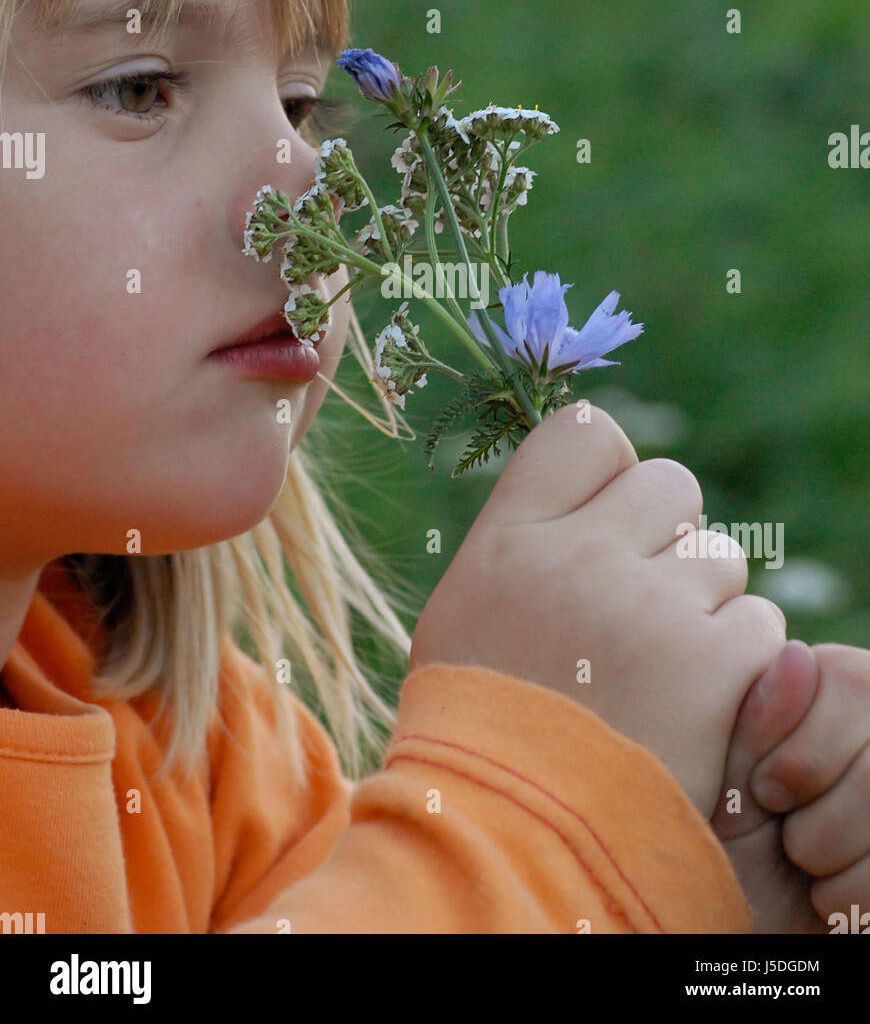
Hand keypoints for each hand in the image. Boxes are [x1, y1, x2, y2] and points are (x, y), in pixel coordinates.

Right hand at [410, 404, 786, 818]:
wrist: (518, 844)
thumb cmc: (487, 728)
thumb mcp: (469, 611)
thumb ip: (527, 539)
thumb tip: (598, 489)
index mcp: (510, 539)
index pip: (587, 432)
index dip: (610, 471)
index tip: (609, 520)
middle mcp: (579, 556)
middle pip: (672, 485)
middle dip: (669, 538)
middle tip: (643, 606)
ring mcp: (649, 607)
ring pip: (723, 559)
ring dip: (705, 607)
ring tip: (660, 672)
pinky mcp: (714, 665)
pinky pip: (760, 626)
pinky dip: (739, 665)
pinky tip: (694, 706)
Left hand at [714, 640, 869, 932]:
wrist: (740, 910)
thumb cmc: (728, 824)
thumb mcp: (726, 767)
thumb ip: (758, 716)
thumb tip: (796, 654)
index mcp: (841, 683)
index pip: (853, 686)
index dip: (798, 755)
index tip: (764, 789)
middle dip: (812, 820)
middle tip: (785, 830)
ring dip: (830, 859)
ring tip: (805, 858)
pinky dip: (853, 896)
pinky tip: (831, 890)